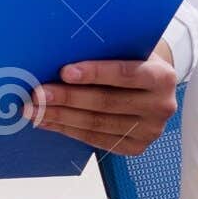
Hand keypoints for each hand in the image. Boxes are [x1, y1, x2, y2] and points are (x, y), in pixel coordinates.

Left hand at [28, 41, 177, 155]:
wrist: (155, 87)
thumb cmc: (135, 62)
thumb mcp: (131, 51)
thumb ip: (108, 51)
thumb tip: (62, 51)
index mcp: (162, 77)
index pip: (126, 74)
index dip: (94, 73)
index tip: (64, 71)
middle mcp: (161, 106)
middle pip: (106, 102)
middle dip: (67, 98)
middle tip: (38, 93)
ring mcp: (150, 131)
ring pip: (97, 124)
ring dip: (60, 117)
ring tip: (35, 109)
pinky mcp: (136, 147)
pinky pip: (96, 140)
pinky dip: (68, 130)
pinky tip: (49, 121)